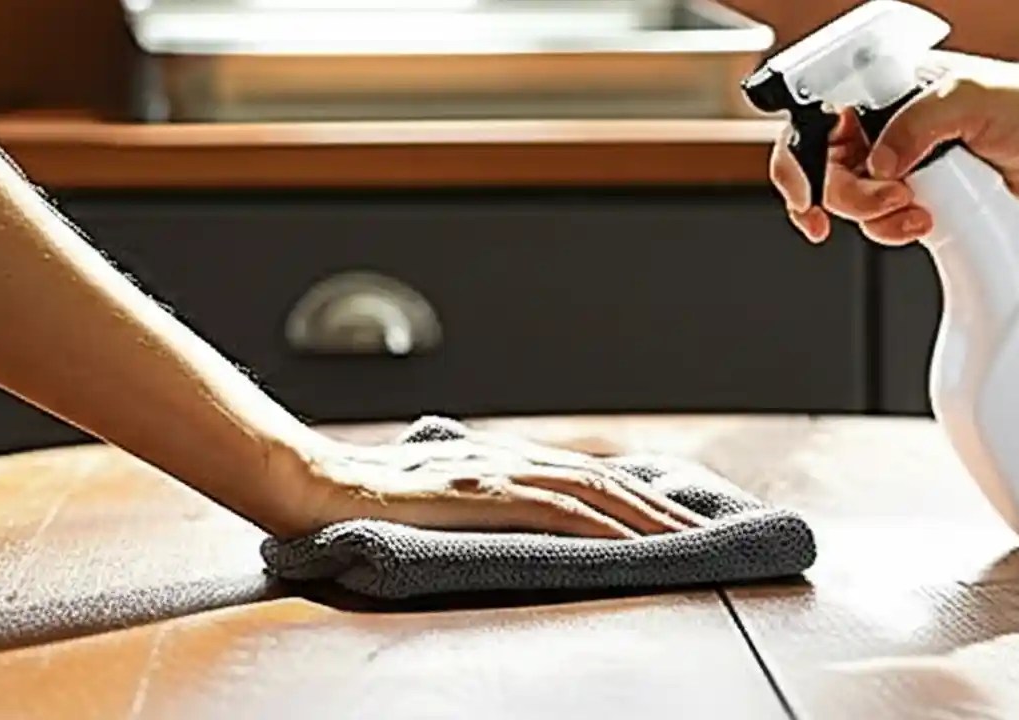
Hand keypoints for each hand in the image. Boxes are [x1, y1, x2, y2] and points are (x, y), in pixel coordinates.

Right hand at [279, 426, 708, 540]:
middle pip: (604, 479)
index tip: (673, 519)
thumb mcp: (436, 491)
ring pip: (592, 491)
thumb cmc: (366, 496)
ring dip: (646, 517)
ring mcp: (495, 474)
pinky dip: (603, 526)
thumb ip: (478, 496)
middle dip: (659, 507)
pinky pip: (557, 511)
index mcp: (500, 460)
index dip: (636, 496)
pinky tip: (632, 543)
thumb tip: (516, 518)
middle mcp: (507, 459)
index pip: (586, 475)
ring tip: (686, 541)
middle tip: (704, 533)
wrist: (314, 485)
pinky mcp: (479, 496)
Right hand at [770, 52, 1018, 245]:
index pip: (813, 121)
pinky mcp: (910, 193)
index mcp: (880, 90)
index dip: (799, 162)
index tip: (808, 195)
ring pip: (848, 201)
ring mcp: (893, 161)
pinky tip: (922, 220)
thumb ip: (915, 125)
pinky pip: (877, 221)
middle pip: (824, 171)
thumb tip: (880, 163)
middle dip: (848, 197)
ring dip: (875, 217)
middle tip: (888, 200)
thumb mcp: (965, 98)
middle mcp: (879, 125)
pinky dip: (891, 229)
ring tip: (917, 209)